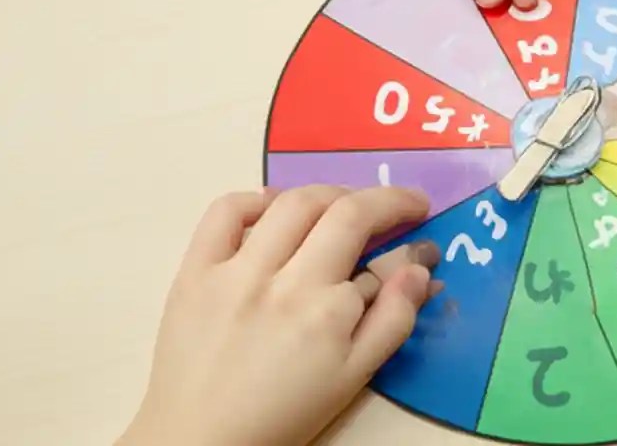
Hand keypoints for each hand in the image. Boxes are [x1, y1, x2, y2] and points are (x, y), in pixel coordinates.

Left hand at [118, 186, 439, 445]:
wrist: (201, 440)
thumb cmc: (284, 413)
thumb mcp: (353, 378)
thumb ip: (392, 321)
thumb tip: (420, 269)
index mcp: (327, 314)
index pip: (381, 255)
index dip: (410, 236)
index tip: (421, 228)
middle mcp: (284, 283)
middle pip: (344, 211)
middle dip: (383, 200)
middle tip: (398, 207)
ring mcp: (235, 272)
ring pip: (293, 203)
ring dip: (330, 194)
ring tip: (343, 206)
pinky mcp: (195, 271)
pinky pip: (225, 212)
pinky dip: (256, 199)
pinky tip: (274, 210)